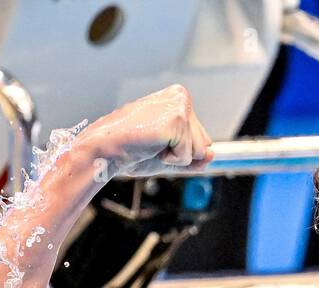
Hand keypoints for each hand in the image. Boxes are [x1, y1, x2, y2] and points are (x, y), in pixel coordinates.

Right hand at [81, 85, 213, 178]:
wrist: (105, 150)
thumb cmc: (131, 150)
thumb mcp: (168, 154)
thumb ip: (193, 156)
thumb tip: (212, 155)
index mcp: (179, 98)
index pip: (202, 139)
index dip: (180, 150)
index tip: (156, 141)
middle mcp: (182, 97)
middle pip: (204, 144)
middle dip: (181, 153)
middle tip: (153, 143)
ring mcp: (180, 107)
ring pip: (199, 152)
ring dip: (176, 157)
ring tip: (152, 144)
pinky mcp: (177, 121)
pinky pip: (187, 157)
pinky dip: (170, 160)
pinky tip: (151, 145)